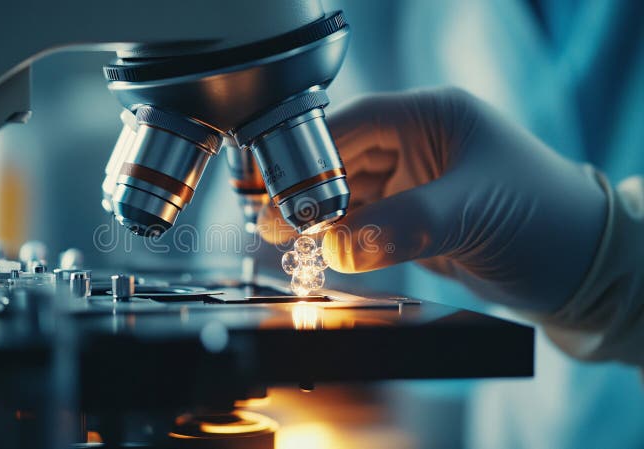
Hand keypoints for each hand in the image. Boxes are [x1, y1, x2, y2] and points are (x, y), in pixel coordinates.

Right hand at [258, 88, 607, 311]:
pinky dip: (344, 239)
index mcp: (433, 118)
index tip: (286, 188)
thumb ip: (406, 225)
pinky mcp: (413, 219)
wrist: (579, 267)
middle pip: (343, 159)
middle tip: (277, 222)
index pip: (356, 124)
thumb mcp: (475, 212)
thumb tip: (340, 247)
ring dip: (322, 219)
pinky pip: (366, 224)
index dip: (316, 154)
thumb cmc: (546, 218)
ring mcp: (414, 183)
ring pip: (350, 194)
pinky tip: (325, 253)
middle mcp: (418, 145)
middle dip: (310, 191)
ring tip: (290, 242)